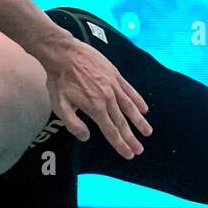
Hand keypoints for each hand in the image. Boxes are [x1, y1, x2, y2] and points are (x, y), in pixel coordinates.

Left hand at [43, 38, 151, 157]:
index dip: (120, 144)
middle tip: (139, 150)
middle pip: (122, 122)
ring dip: (139, 122)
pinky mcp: (115, 74)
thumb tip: (86, 137)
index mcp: (95, 108)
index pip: (110, 131)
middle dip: (131, 138)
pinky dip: (138, 100)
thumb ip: (73, 124)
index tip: (129, 154)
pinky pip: (130, 90)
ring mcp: (113, 85)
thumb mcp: (59, 106)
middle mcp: (108, 98)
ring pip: (130, 107)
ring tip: (147, 132)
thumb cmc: (59, 80)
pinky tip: (144, 109)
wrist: (64, 53)